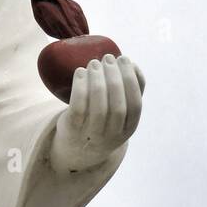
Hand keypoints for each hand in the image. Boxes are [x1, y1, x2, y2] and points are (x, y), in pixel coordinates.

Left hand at [48, 54, 144, 175]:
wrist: (78, 149)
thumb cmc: (104, 121)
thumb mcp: (122, 111)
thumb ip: (132, 89)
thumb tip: (133, 65)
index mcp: (129, 128)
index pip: (135, 105)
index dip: (130, 80)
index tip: (124, 59)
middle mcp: (112, 134)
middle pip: (117, 106)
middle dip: (114, 78)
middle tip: (107, 58)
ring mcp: (91, 135)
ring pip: (98, 107)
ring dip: (97, 80)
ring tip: (94, 63)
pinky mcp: (72, 130)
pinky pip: (78, 108)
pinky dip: (80, 87)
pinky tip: (80, 72)